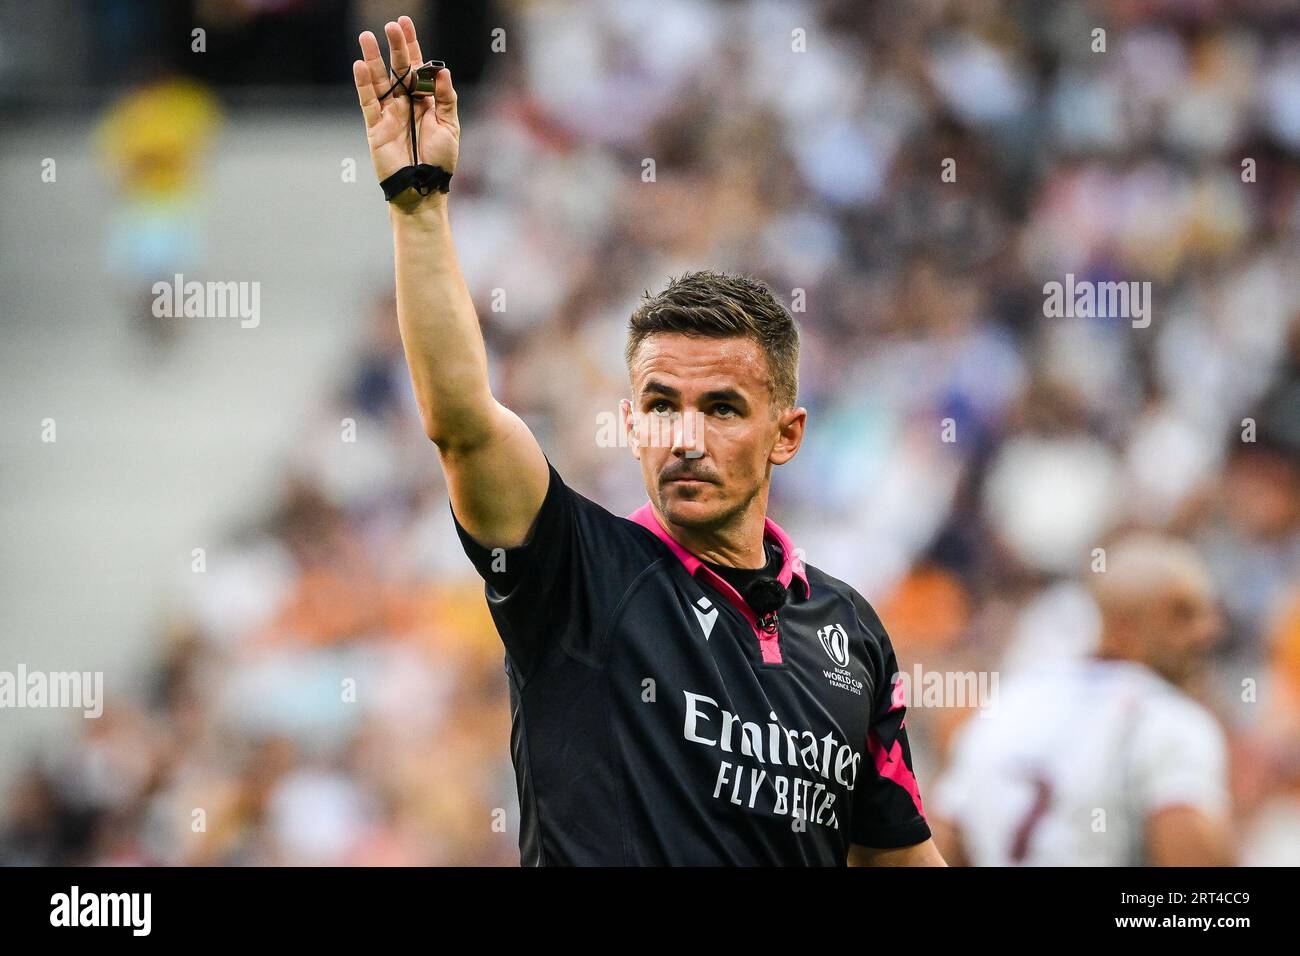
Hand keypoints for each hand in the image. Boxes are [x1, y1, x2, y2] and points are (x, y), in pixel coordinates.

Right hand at [353, 16, 459, 184]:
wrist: (423, 187)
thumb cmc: (440, 160)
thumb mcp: (450, 126)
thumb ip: (446, 97)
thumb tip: (442, 70)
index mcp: (424, 100)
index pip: (416, 66)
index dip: (411, 45)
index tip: (405, 23)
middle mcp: (405, 102)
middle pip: (397, 68)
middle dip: (394, 46)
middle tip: (389, 26)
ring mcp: (388, 112)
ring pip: (378, 80)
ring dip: (372, 59)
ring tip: (365, 37)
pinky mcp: (375, 126)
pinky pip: (367, 101)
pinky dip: (363, 84)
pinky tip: (360, 65)